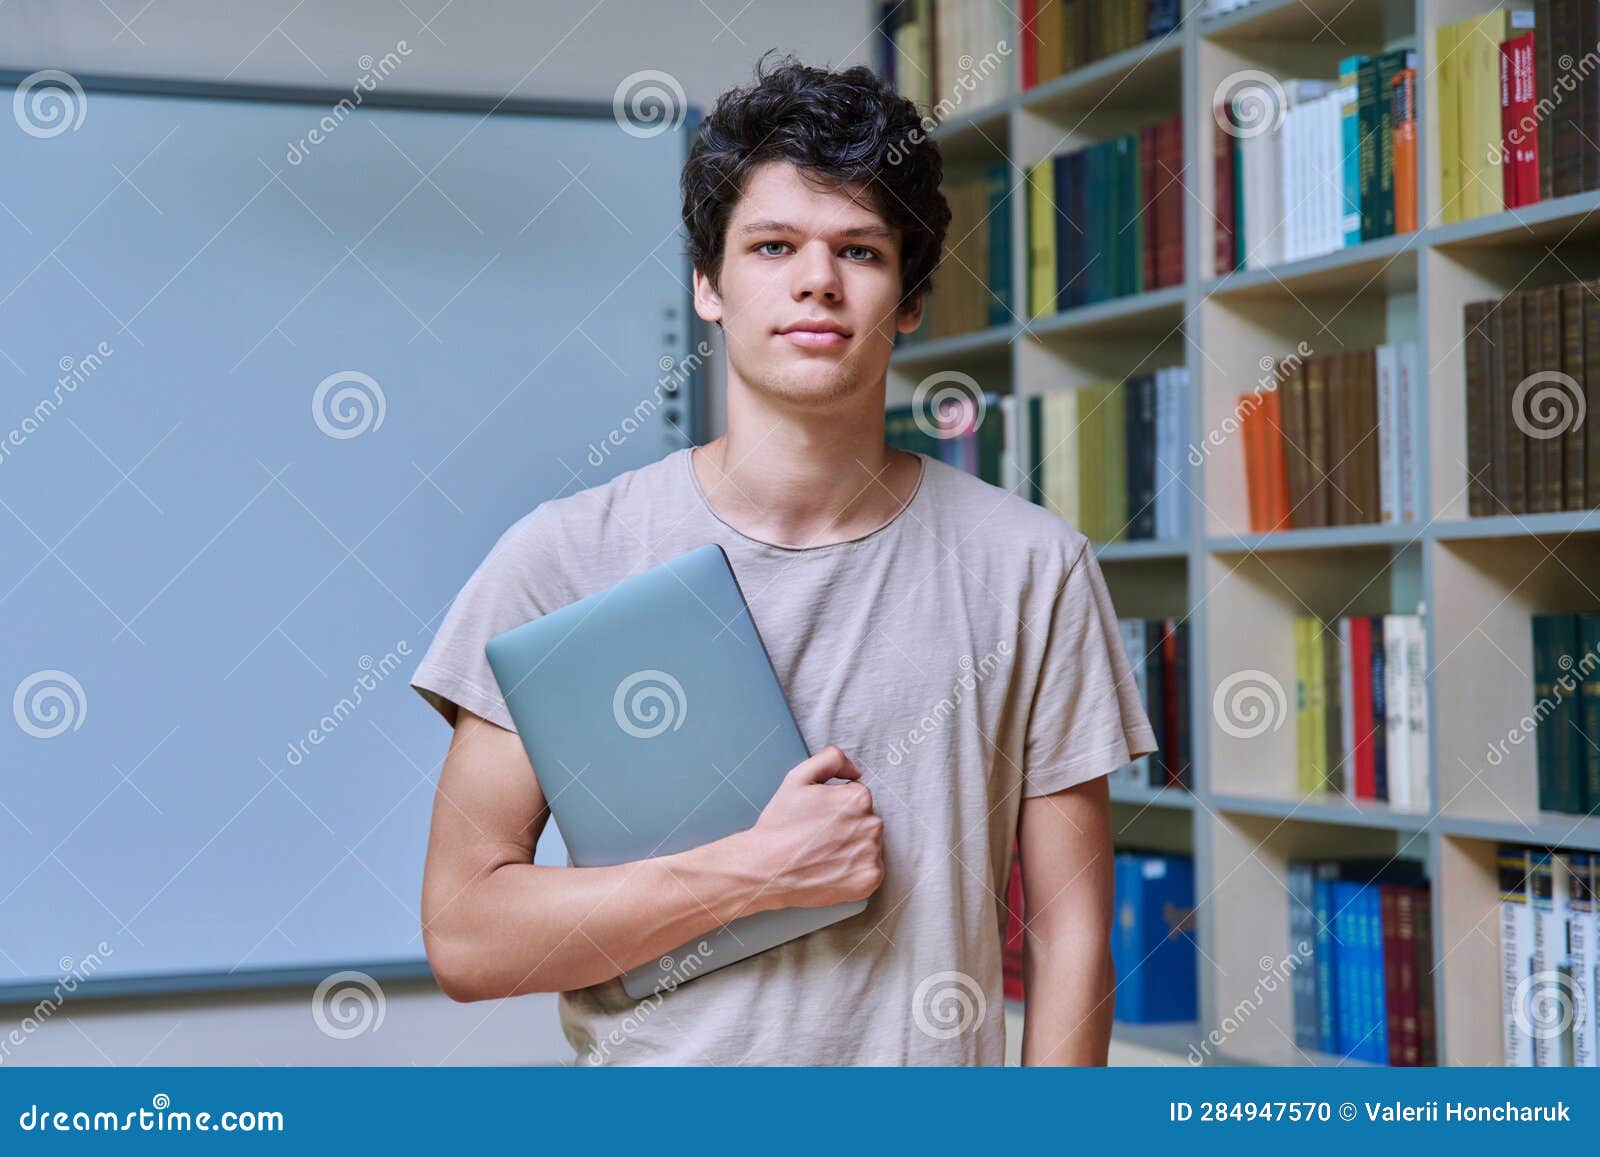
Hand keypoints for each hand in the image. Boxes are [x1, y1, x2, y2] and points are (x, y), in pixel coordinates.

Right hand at [740, 745, 883, 910]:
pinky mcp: (870, 880)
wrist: (765, 869)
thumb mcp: (798, 777)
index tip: (818, 818)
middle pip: (865, 820)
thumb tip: (856, 771)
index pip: (857, 798)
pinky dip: (855, 871)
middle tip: (818, 837)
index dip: (835, 806)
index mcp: (858, 798)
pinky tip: (832, 869)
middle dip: (847, 826)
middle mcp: (872, 824)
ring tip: (823, 854)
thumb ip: (832, 759)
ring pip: (868, 845)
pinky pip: (871, 870)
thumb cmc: (780, 825)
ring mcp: (872, 854)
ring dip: (852, 848)